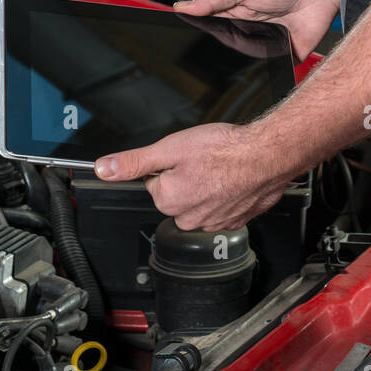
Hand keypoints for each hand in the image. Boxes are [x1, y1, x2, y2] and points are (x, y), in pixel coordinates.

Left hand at [94, 121, 290, 230]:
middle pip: (178, 194)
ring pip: (200, 201)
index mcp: (168, 200)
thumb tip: (104, 169)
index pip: (156, 182)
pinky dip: (227, 194)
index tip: (186, 155)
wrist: (267, 156)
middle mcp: (188, 218)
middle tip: (205, 159)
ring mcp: (214, 223)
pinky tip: (234, 178)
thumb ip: (134, 161)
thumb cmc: (224, 150)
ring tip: (221, 167)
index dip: (170, 163)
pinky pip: (222, 208)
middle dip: (188, 176)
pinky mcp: (236, 221)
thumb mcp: (170, 148)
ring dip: (208, 186)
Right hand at [173, 0, 338, 61]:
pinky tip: (270, 58)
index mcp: (233, 11)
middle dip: (226, 47)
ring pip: (247, 61)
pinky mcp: (284, 54)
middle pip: (227, 48)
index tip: (182, 40)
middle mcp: (247, 28)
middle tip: (236, 33)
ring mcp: (265, 42)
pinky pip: (272, 70)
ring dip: (249, 56)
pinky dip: (270, 69)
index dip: (197, 35)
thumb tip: (182, 6)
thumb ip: (212, 0)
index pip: (209, 28)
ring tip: (259, 36)